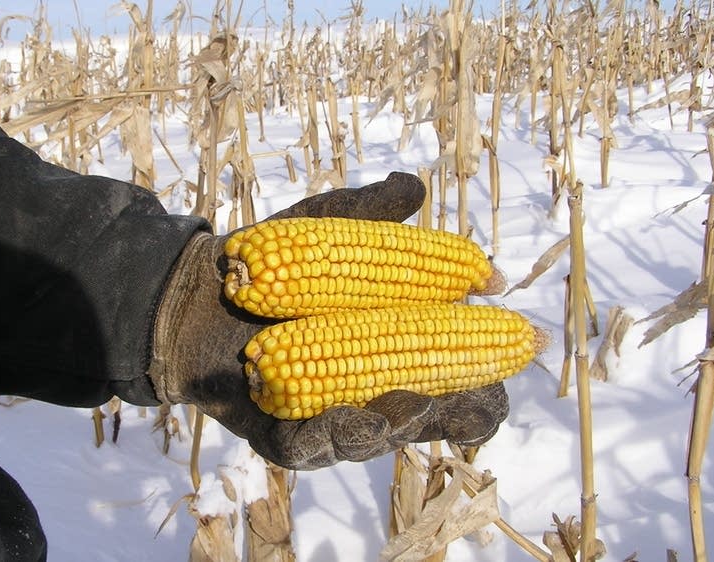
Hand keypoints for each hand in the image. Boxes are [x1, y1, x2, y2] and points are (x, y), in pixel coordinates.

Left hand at [148, 172, 508, 469]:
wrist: (199, 294)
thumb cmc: (269, 266)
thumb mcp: (323, 232)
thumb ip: (371, 213)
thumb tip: (417, 186)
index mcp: (393, 352)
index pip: (458, 372)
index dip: (491, 367)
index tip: (514, 345)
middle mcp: (368, 391)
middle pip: (431, 416)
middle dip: (455, 407)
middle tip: (470, 388)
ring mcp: (328, 418)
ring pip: (379, 434)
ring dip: (402, 420)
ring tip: (412, 399)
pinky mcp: (284, 437)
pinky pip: (315, 445)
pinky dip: (339, 432)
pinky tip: (358, 415)